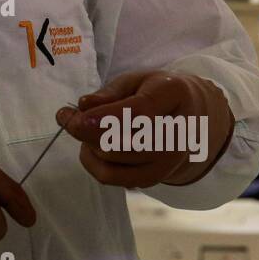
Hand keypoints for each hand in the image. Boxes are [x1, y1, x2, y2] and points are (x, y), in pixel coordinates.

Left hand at [56, 71, 234, 188]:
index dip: (102, 117)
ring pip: (112, 162)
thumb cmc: (157, 93)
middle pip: (121, 143)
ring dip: (87, 145)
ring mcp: (167, 162)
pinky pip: (112, 178)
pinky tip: (91, 146)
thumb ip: (110, 92)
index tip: (73, 116)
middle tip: (67, 117)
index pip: (138, 112)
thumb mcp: (137, 79)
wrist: (191, 118)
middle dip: (85, 132)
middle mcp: (176, 134)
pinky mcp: (153, 179)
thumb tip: (84, 105)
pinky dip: (92, 163)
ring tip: (84, 129)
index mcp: (174, 95)